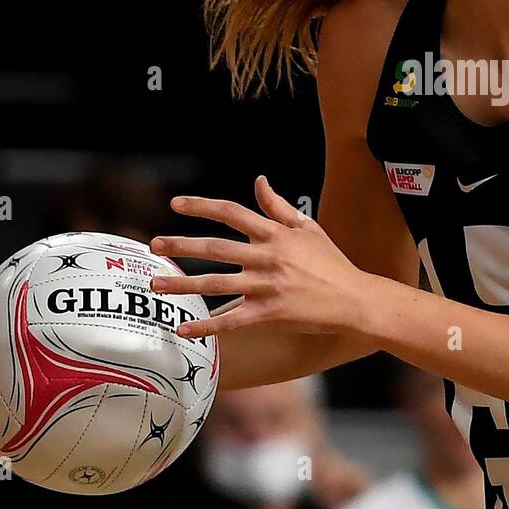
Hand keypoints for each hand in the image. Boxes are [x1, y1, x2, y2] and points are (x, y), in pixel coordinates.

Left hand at [149, 175, 370, 338]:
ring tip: (157, 283)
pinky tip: (184, 328)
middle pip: (216, 248)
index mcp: (276, 234)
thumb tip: (259, 180)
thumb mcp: (307, 228)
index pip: (232, 213)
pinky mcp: (270, 313)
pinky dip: (206, 326)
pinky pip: (232, 320)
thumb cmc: (331, 263)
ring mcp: (268, 286)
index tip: (176, 205)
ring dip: (183, 283)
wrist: (354, 299)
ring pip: (217, 283)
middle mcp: (268, 257)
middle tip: (154, 244)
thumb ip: (278, 206)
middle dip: (182, 245)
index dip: (202, 206)